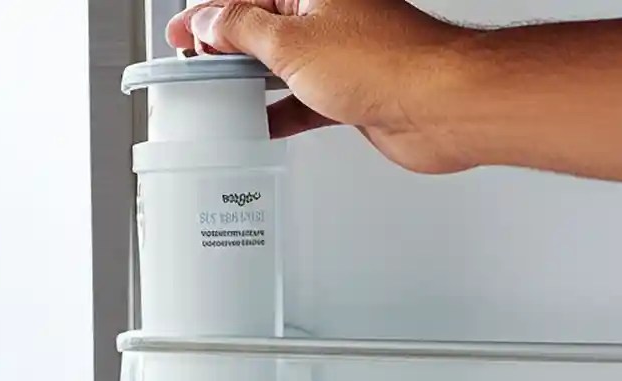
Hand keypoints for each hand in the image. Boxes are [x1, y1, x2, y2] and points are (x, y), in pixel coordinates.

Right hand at [167, 0, 477, 173]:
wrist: (441, 104)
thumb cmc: (387, 62)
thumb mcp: (290, 42)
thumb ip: (242, 30)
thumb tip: (212, 20)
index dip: (207, 15)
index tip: (180, 34)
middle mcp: (327, 15)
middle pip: (260, 27)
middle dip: (224, 47)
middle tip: (194, 66)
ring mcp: (339, 53)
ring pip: (279, 64)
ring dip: (248, 81)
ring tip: (218, 95)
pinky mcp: (349, 89)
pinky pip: (300, 98)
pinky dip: (277, 111)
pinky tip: (259, 124)